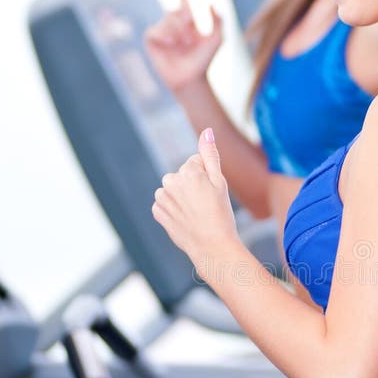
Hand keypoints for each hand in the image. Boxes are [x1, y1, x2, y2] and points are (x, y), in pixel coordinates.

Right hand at [145, 0, 223, 92]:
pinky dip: (163, 34)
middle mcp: (173, 25)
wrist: (191, 78)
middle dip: (184, 19)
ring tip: (185, 43)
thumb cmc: (203, 61)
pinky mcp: (151, 41)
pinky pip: (153, 30)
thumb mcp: (216, 39)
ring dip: (178, 29)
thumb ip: (218, 21)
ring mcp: (162, 32)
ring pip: (167, 19)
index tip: (186, 2)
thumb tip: (211, 4)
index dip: (185, 2)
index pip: (183, 4)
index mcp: (187, 23)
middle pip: (175, 10)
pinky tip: (171, 42)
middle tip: (190, 36)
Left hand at [152, 129, 238, 277]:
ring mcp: (162, 198)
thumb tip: (207, 130)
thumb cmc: (220, 214)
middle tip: (206, 204)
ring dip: (182, 196)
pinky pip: (165, 204)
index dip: (207, 176)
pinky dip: (173, 209)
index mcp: (188, 171)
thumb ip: (210, 154)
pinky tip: (186, 219)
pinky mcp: (158, 212)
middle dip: (192, 185)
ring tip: (196, 212)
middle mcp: (170, 182)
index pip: (196, 163)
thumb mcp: (220, 181)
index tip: (212, 192)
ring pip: (173, 189)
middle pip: (182, 175)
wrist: (212, 247)